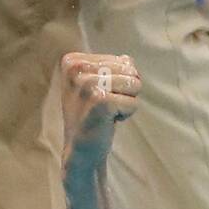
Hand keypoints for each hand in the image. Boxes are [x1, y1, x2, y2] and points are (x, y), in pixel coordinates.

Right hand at [60, 52, 141, 180]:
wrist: (82, 148)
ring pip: (134, 85)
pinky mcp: (100, 100)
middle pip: (131, 71)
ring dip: (126, 103)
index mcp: (73, 60)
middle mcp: (77, 68)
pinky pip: (134, 103)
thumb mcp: (98, 85)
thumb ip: (114, 68)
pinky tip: (108, 121)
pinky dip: (126, 114)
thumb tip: (129, 59)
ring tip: (106, 112)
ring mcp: (86, 83)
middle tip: (105, 106)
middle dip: (125, 92)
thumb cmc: (94, 116)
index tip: (100, 97)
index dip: (120, 82)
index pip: (124, 61)